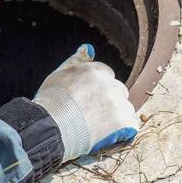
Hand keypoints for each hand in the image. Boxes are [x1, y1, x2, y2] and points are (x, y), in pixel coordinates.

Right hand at [33, 44, 139, 162]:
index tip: (89, 99)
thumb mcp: (59, 75)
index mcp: (96, 71)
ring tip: (98, 127)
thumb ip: (75, 60)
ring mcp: (117, 103)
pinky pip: (131, 125)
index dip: (98, 89)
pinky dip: (123, 131)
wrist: (50, 126)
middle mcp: (110, 84)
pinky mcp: (123, 122)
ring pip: (125, 108)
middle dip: (110, 100)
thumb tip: (88, 47)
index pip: (107, 75)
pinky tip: (109, 134)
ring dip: (117, 116)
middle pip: (118, 91)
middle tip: (94, 114)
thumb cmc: (50, 102)